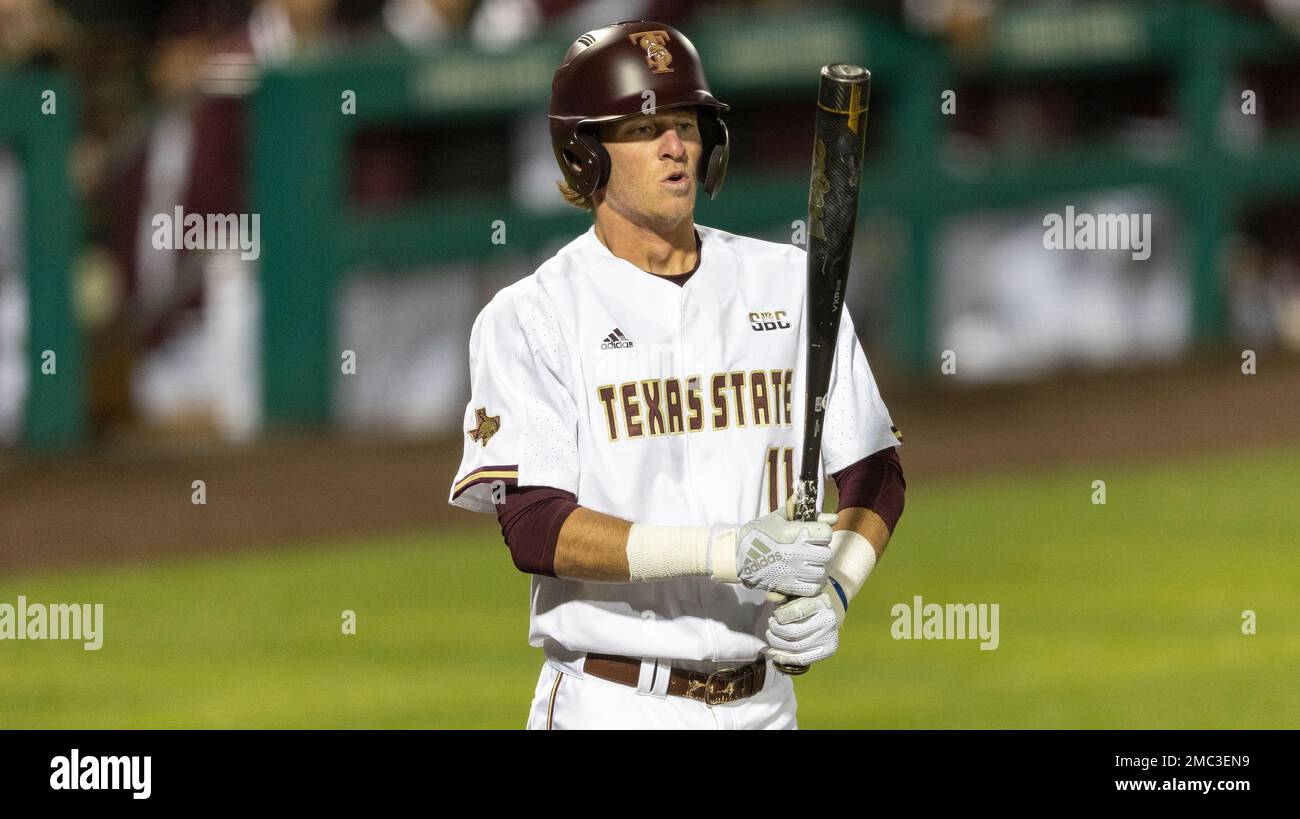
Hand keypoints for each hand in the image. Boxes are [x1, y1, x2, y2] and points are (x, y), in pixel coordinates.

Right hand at [708, 505, 835, 597]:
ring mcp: (791, 570)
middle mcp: (794, 552)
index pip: (826, 533)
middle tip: (813, 551)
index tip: (815, 535)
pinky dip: (814, 584)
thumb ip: (805, 514)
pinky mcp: (787, 586)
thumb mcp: (779, 518)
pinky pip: (813, 588)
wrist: (737, 554)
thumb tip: (833, 518)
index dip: (823, 533)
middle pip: (827, 554)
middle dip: (822, 551)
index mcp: (793, 532)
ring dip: (819, 569)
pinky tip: (808, 578)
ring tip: (810, 565)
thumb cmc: (759, 533)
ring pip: (822, 572)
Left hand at [765, 588, 845, 667]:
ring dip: (777, 644)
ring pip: (795, 647)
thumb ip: (782, 595)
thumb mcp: (795, 594)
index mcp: (820, 602)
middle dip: (775, 631)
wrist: (827, 614)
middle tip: (771, 626)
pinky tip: (775, 653)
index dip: (779, 616)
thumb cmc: (805, 603)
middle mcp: (828, 620)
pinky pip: (802, 659)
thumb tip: (771, 598)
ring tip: (772, 637)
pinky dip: (785, 658)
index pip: (795, 612)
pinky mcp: (829, 650)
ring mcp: (830, 637)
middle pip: (793, 633)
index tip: (775, 616)